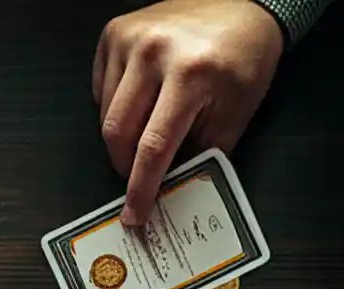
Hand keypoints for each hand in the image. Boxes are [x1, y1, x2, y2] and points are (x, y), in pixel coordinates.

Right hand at [93, 0, 282, 224]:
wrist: (241, 5)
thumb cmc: (243, 57)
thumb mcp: (237, 111)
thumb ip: (204, 152)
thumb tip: (172, 187)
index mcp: (190, 73)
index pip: (154, 146)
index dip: (141, 187)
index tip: (135, 214)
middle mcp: (153, 52)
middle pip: (117, 132)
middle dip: (124, 165)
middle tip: (138, 176)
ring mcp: (129, 38)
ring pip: (104, 112)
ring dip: (121, 135)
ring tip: (147, 130)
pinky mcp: (114, 32)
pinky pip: (100, 88)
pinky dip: (113, 105)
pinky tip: (139, 100)